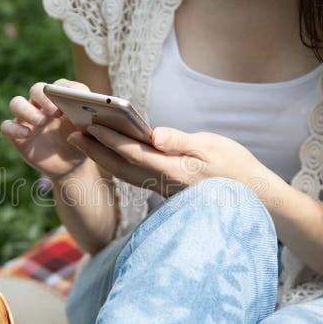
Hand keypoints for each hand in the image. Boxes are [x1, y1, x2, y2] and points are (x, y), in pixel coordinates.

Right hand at [1, 79, 88, 179]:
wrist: (71, 167)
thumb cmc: (81, 144)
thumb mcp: (90, 136)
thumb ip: (90, 125)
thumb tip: (87, 120)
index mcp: (61, 99)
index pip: (61, 85)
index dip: (65, 90)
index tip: (71, 100)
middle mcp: (41, 104)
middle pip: (36, 89)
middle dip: (44, 97)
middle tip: (54, 111)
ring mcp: (27, 118)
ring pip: (16, 103)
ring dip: (27, 110)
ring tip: (40, 122)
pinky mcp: (17, 134)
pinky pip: (7, 126)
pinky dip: (14, 128)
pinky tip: (28, 134)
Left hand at [67, 124, 273, 197]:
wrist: (252, 197)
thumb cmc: (234, 167)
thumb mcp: (212, 148)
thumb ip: (181, 142)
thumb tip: (155, 135)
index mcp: (173, 170)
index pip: (133, 153)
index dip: (109, 139)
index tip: (89, 125)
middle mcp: (162, 182)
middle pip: (120, 165)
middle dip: (94, 149)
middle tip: (71, 131)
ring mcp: (162, 187)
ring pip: (123, 172)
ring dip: (100, 156)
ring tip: (81, 138)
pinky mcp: (165, 187)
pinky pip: (133, 175)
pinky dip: (116, 162)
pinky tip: (107, 150)